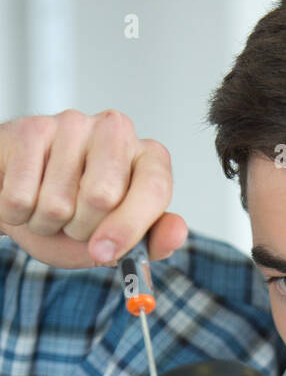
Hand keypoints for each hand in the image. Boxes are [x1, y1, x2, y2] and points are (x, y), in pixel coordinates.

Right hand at [0, 108, 186, 268]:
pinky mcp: (32, 129)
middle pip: (102, 196)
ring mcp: (73, 124)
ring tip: (47, 208)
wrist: (20, 201)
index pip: (154, 188)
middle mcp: (116, 131)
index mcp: (148, 157)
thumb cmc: (76, 217)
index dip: (129, 227)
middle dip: (83, 229)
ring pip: (58, 202)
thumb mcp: (120, 240)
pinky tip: (25, 196)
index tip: (105, 251)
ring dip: (48, 223)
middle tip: (75, 223)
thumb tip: (177, 232)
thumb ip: (151, 241)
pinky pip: (21, 196)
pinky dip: (19, 213)